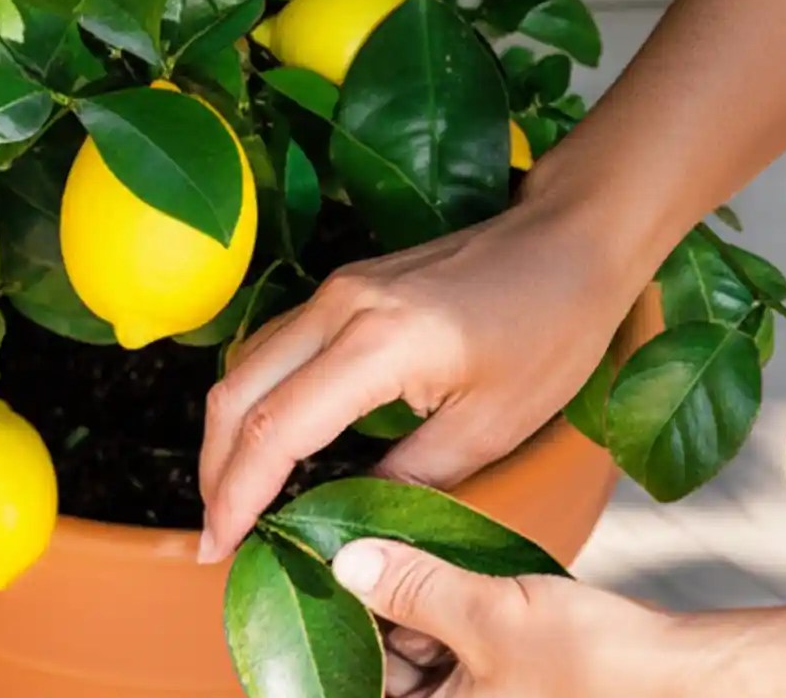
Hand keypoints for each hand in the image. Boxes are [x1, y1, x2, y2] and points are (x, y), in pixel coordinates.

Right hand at [197, 195, 655, 563]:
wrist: (570, 238)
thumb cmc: (550, 328)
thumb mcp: (492, 425)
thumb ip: (410, 479)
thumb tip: (349, 525)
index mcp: (380, 344)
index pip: (277, 428)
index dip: (240, 495)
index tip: (223, 546)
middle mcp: (339, 308)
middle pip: (237, 394)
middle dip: (215, 471)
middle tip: (217, 535)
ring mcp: (335, 291)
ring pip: (245, 367)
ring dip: (228, 436)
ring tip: (233, 500)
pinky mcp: (342, 289)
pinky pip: (272, 348)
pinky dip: (254, 402)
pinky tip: (265, 442)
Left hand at [331, 539, 785, 697]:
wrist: (688, 682)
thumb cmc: (599, 672)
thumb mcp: (490, 619)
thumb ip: (414, 588)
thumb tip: (350, 563)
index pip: (348, 694)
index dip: (318, 659)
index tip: (295, 612)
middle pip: (377, 676)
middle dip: (361, 622)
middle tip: (336, 562)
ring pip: (413, 662)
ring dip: (400, 614)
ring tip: (381, 558)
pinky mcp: (507, 689)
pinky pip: (451, 657)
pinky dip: (438, 620)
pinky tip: (433, 576)